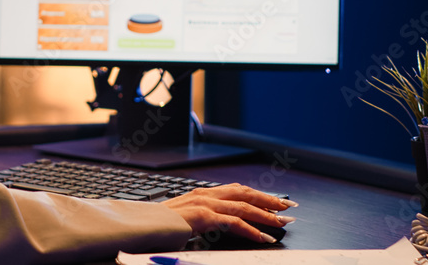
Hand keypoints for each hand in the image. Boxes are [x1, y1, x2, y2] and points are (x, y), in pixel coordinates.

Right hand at [160, 184, 296, 242]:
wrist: (138, 226)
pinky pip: (233, 222)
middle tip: (289, 207)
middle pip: (245, 193)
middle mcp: (205, 194)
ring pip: (244, 206)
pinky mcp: (202, 216)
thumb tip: (221, 226)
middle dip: (269, 199)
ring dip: (266, 214)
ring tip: (282, 222)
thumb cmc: (158, 226)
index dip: (258, 195)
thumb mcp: (184, 220)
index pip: (237, 190)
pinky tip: (262, 237)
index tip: (275, 201)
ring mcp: (204, 204)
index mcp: (201, 193)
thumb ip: (203, 219)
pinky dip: (251, 229)